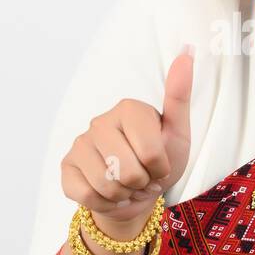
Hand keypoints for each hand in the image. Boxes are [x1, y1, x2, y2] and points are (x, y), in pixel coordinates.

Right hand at [60, 46, 193, 232]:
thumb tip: (187, 52)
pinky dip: (105, 203)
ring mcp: (80, 143)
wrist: (136, 192)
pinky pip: (87, 195)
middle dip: (141, 184)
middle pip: (127, 171)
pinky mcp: (66, 167)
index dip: (159, 169)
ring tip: (128, 186)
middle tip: (143, 178)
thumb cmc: (159, 161)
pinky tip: (110, 194)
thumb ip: (179, 95)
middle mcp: (100, 121)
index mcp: (128, 108)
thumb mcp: (177, 132)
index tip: (159, 165)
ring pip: (105, 185)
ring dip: (124, 195)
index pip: (150, 153)